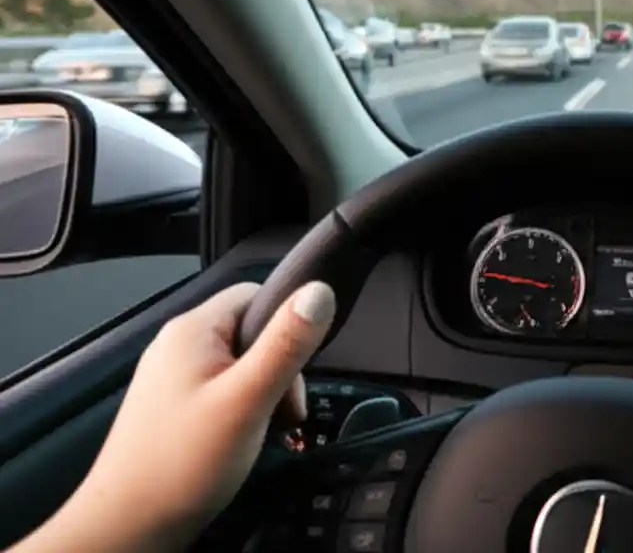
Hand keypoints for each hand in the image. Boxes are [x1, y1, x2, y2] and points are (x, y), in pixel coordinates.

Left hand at [12, 281, 334, 552]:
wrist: (128, 526)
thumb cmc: (182, 464)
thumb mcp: (248, 398)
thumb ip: (286, 344)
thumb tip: (319, 292)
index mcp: (192, 330)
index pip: (256, 296)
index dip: (287, 328)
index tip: (293, 373)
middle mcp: (177, 346)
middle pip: (252, 333)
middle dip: (278, 371)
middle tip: (279, 413)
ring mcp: (172, 377)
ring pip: (240, 366)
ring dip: (263, 395)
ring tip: (258, 432)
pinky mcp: (173, 406)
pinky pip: (223, 391)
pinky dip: (241, 412)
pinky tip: (239, 440)